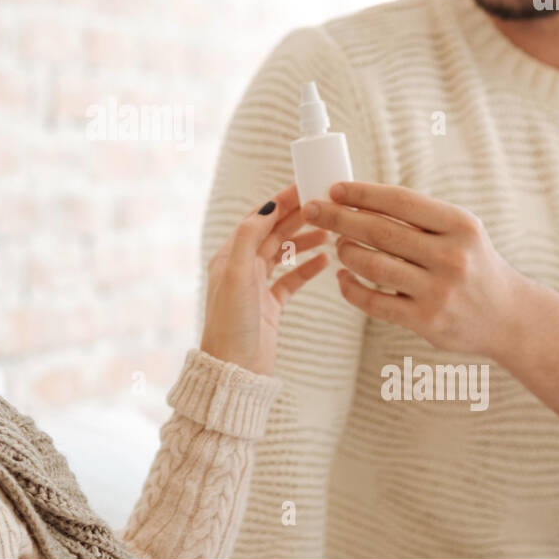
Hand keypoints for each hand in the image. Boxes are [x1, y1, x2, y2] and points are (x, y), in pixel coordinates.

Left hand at [200, 183, 329, 375]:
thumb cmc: (232, 324)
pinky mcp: (270, 306)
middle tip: (325, 205)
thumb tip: (268, 206)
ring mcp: (256, 287)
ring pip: (283, 254)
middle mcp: (241, 268)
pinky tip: (324, 260)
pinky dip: (307, 268)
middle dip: (297, 217)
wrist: (235, 371)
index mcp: (229, 257)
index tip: (305, 187)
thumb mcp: (237, 275)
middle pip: (272, 234)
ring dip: (304, 241)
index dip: (281, 202)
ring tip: (329, 231)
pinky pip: (290, 279)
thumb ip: (250, 237)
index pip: (258, 220)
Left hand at [302, 180, 521, 357]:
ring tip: (338, 244)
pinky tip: (343, 278)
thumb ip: (419, 218)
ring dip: (346, 251)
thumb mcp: (460, 231)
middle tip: (314, 210)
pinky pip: (374, 302)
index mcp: (461, 225)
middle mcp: (452, 257)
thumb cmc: (473, 263)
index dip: (362, 193)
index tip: (334, 188)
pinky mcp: (426, 322)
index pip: (400, 201)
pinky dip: (350, 288)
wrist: (508, 316)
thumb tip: (358, 198)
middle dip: (339, 217)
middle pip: (380, 231)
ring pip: (373, 265)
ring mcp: (439, 291)